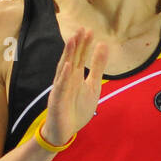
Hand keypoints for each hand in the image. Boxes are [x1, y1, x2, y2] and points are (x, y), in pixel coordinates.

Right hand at [42, 29, 107, 146]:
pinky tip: (67, 66)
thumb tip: (103, 46)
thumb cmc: (77, 108)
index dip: (84, 45)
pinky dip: (63, 77)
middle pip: (71, 59)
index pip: (79, 57)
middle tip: (81, 30)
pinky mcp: (57, 100)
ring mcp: (60, 89)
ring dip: (67, 55)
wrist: (65, 131)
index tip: (90, 31)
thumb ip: (97, 68)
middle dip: (76, 45)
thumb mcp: (92, 86)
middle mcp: (66, 79)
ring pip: (63, 69)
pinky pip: (60, 87)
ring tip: (72, 41)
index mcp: (75, 76)